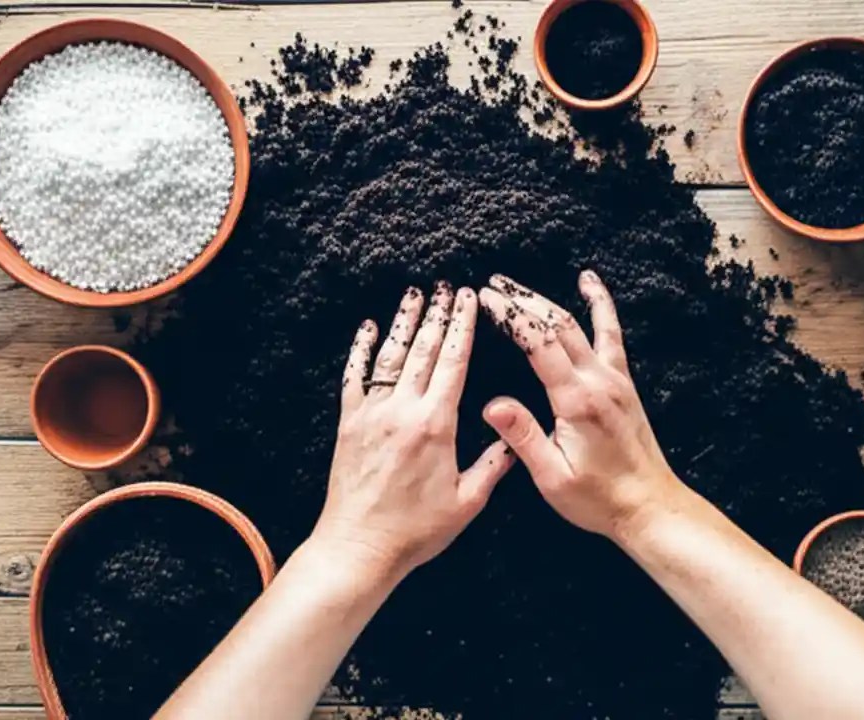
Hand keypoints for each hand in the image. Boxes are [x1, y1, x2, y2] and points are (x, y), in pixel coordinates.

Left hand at [313, 282, 512, 577]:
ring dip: (403, 322)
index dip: (462, 327)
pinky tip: (368, 328)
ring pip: (390, 356)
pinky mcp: (349, 424)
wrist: (360, 547)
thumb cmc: (416, 531)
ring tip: (414, 294)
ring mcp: (372, 414)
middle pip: (423, 350)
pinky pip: (355, 377)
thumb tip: (514, 441)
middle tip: (447, 286)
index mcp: (436, 424)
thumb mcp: (467, 502)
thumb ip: (492, 466)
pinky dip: (361, 350)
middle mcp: (402, 411)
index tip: (469, 299)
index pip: (453, 362)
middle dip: (437, 314)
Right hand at [479, 271, 684, 539]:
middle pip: (557, 325)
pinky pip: (610, 333)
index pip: (538, 344)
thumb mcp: (552, 477)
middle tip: (493, 285)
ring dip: (547, 300)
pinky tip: (589, 282)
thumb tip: (491, 405)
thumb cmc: (599, 499)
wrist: (649, 506)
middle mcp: (598, 382)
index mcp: (577, 402)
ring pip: (579, 325)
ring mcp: (614, 378)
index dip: (511, 317)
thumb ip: (524, 437)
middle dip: (523, 300)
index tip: (487, 299)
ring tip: (518, 285)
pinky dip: (600, 304)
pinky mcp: (623, 383)